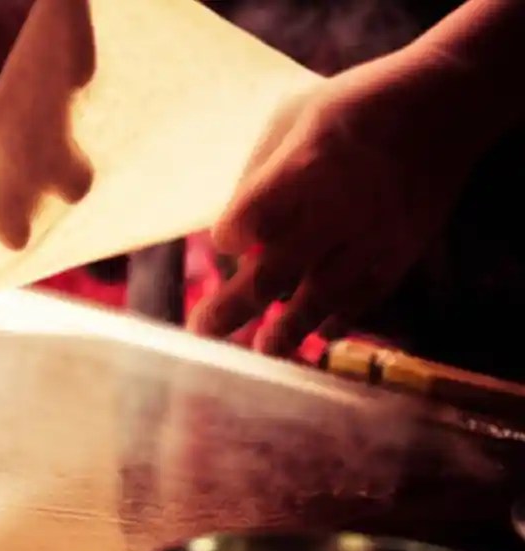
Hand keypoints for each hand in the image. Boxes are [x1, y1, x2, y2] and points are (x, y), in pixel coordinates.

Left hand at [188, 53, 480, 355]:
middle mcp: (335, 205)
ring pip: (319, 295)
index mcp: (303, 163)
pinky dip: (340, 317)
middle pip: (274, 269)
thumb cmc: (352, 107)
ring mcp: (371, 233)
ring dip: (286, 328)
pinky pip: (365, 296)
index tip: (226, 242)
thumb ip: (261, 173)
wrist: (445, 103)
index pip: (252, 215)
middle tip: (201, 330)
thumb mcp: (295, 115)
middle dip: (233, 306)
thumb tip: (235, 229)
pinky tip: (318, 332)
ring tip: (263, 349)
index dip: (232, 234)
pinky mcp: (400, 249)